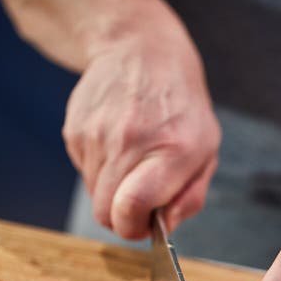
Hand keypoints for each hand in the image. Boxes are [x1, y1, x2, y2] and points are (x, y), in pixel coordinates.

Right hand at [62, 29, 219, 238]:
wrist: (142, 52)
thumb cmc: (182, 109)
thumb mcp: (206, 152)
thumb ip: (189, 198)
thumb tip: (164, 229)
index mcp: (171, 151)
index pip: (130, 208)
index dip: (134, 228)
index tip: (145, 225)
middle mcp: (129, 142)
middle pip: (106, 212)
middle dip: (123, 217)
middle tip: (142, 199)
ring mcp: (96, 135)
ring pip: (94, 195)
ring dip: (113, 191)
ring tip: (133, 161)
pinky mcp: (74, 130)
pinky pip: (84, 172)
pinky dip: (100, 170)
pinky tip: (117, 144)